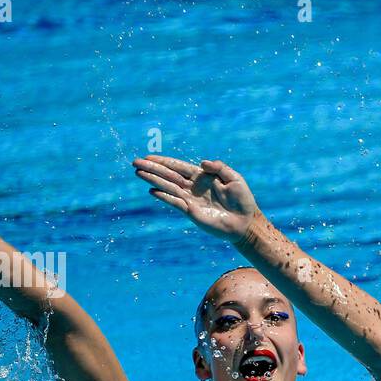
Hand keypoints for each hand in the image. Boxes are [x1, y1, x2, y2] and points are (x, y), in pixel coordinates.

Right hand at [133, 155, 259, 240]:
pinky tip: (152, 191)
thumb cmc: (243, 200)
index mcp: (202, 177)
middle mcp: (193, 187)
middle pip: (169, 175)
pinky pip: (175, 203)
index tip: (149, 157)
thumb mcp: (234, 178)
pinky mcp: (192, 212)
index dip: (164, 162)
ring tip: (139, 173)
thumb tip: (202, 163)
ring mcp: (191, 200)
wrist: (246, 222)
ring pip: (168, 187)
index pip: (179, 167)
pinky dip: (164, 197)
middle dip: (152, 169)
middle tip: (135, 163)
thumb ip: (219, 167)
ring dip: (153, 180)